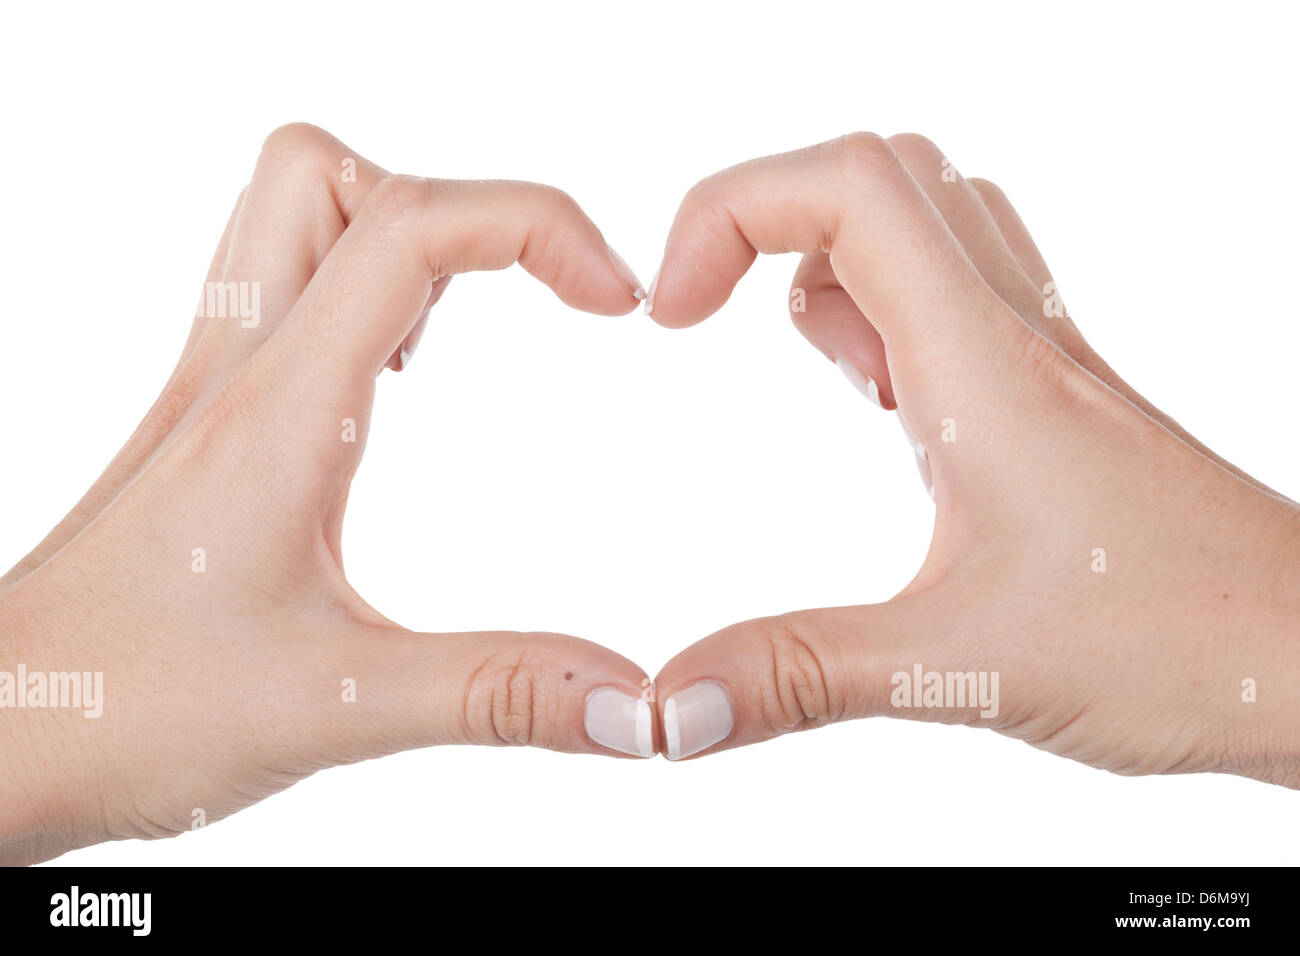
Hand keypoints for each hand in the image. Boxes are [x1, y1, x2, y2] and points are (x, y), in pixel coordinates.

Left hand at [0, 124, 652, 864]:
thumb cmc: (123, 710)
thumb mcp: (337, 708)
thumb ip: (498, 694)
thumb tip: (635, 703)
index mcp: (282, 409)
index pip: (414, 224)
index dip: (537, 226)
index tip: (614, 299)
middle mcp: (240, 371)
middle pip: (336, 177)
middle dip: (464, 210)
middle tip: (537, 296)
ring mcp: (212, 389)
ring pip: (291, 216)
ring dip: (399, 232)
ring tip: (466, 325)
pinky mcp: (204, 423)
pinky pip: (278, 291)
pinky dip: (354, 290)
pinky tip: (389, 382)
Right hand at [644, 133, 1299, 784]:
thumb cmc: (1184, 642)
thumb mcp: (962, 667)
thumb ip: (801, 677)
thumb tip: (669, 707)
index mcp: (979, 363)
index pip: (841, 188)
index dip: (726, 213)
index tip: (669, 314)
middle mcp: (1013, 334)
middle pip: (878, 173)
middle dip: (765, 220)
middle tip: (713, 315)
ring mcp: (1041, 360)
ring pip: (926, 218)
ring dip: (833, 260)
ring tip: (815, 368)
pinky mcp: (1052, 401)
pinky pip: (961, 289)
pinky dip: (891, 308)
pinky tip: (884, 403)